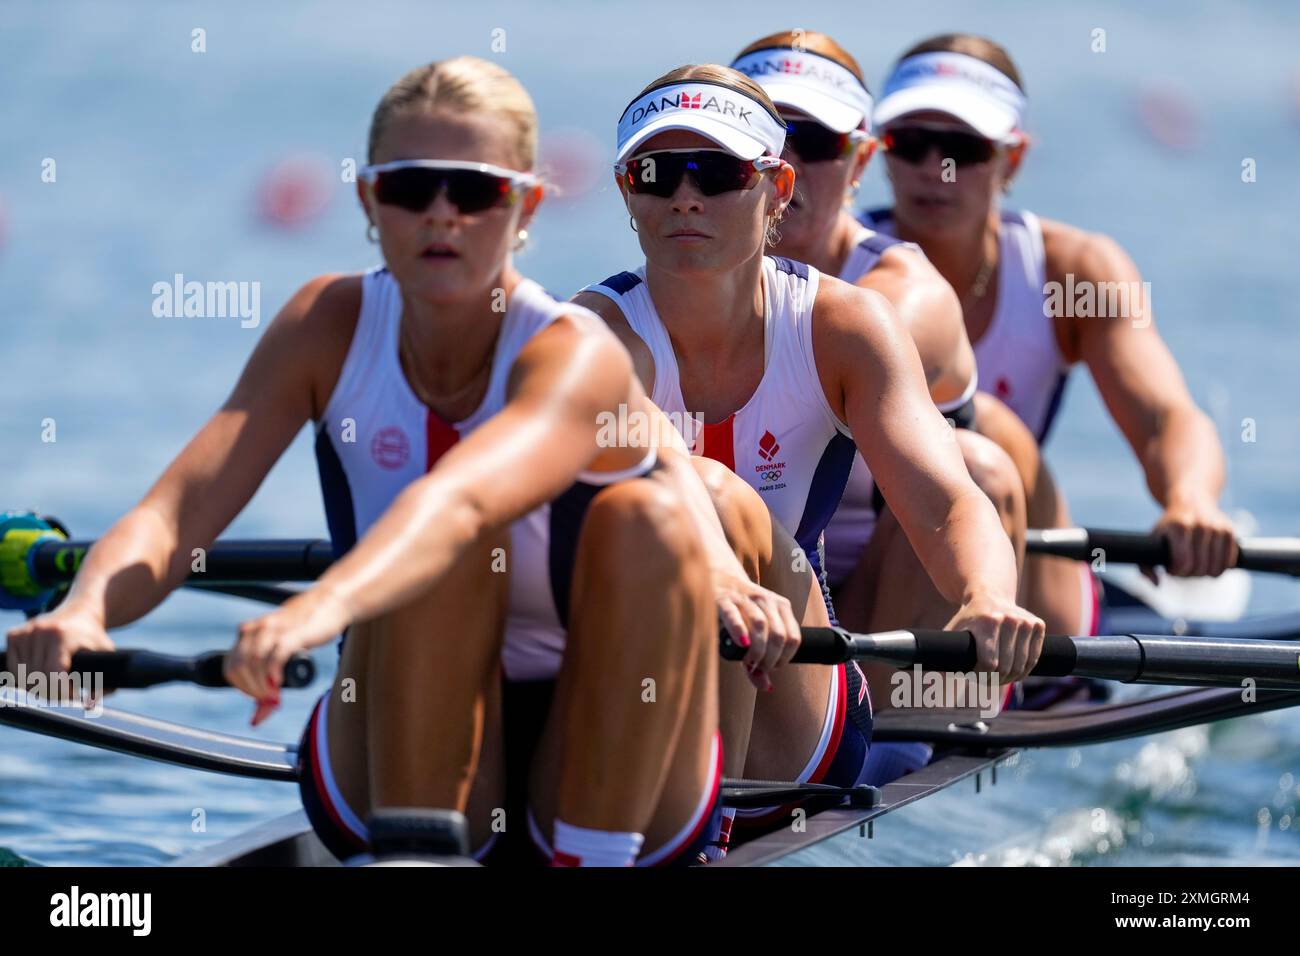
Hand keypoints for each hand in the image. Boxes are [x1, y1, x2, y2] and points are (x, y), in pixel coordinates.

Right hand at [5, 604, 114, 698]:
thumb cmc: (93, 638)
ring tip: (55, 686)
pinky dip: (24, 679)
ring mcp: (25, 632)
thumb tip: (90, 705)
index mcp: (63, 636)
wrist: (78, 613)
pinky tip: (40, 675)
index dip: (62, 692)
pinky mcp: (14, 635)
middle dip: (53, 693)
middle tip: (66, 694)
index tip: (75, 697)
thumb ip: (104, 682)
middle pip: (38, 679)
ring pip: (23, 678)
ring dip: (37, 688)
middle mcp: (41, 632)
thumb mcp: (106, 655)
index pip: (54, 674)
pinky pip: (13, 670)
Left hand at [225, 585, 350, 724]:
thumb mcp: (283, 651)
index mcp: (249, 633)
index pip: (231, 668)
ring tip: (275, 698)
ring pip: (254, 663)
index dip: (242, 687)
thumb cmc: (307, 630)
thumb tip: (257, 720)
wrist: (331, 603)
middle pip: (240, 668)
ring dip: (261, 687)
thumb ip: (268, 682)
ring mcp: (273, 629)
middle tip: (270, 702)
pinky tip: (277, 683)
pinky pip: (275, 655)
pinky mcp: (292, 633)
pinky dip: (272, 672)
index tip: (259, 697)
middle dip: (252, 691)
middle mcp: (256, 630)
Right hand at [713, 568, 800, 691]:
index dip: (785, 658)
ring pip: (761, 625)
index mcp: (781, 606)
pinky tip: (742, 645)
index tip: (772, 667)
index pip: (793, 637)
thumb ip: (761, 658)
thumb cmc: (740, 611)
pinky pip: (734, 615)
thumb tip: (767, 687)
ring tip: (749, 662)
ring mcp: (745, 598)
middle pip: (778, 635)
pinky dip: (740, 631)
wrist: (716, 578)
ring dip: (758, 650)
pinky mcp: (724, 599)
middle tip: (758, 667)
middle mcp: (767, 600)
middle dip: (770, 658)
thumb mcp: (756, 631)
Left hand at [945, 591, 1044, 683]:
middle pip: (1006, 668)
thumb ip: (941, 655)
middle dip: (994, 680)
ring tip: (996, 678)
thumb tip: (931, 682)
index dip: (980, 676)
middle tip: (985, 680)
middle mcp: (1009, 620)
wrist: (990, 594)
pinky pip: (1033, 659)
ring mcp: (1026, 622)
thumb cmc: (967, 619)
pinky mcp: (1038, 625)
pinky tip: (1012, 671)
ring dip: (1009, 679)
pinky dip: (1023, 670)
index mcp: (987, 622)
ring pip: (1021, 666)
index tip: (972, 675)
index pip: (990, 664)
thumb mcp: (951, 632)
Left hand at [1143, 499, 1236, 582]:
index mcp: (1179, 527)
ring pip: (1216, 570)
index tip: (1170, 568)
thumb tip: (1157, 584)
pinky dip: (1218, 568)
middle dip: (1188, 574)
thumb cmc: (1168, 526)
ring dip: (1204, 573)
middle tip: (1182, 567)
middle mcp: (1201, 525)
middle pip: (1199, 569)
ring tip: (1194, 565)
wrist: (1191, 501)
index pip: (1183, 564)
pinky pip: (1228, 564)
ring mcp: (1217, 528)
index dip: (1176, 572)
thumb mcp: (1151, 541)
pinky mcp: (1230, 532)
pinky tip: (1207, 561)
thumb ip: (1145, 566)